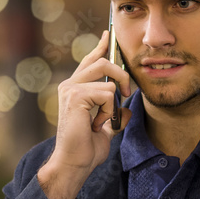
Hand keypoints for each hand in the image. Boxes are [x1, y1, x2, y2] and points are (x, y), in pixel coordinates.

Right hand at [38, 30, 131, 198]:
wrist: (74, 164)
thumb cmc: (86, 150)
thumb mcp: (106, 130)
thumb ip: (114, 118)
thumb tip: (127, 112)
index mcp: (75, 89)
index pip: (90, 61)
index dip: (101, 46)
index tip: (108, 34)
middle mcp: (70, 85)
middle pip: (102, 61)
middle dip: (122, 75)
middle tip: (129, 94)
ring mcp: (71, 89)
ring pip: (107, 76)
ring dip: (115, 100)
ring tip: (105, 119)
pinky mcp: (75, 96)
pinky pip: (107, 93)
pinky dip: (109, 110)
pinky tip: (96, 124)